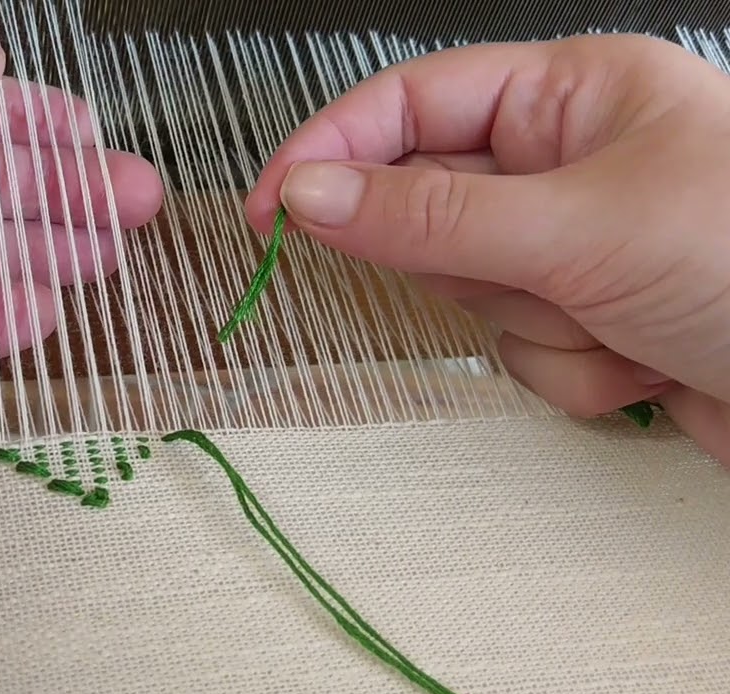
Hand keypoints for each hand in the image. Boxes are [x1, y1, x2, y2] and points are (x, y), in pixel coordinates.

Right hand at [246, 34, 729, 465]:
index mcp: (573, 95)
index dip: (332, 152)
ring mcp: (579, 248)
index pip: (412, 103)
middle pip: (432, 207)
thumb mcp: (579, 227)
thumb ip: (429, 215)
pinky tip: (648, 364)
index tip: (270, 209)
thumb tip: (308, 197)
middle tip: (521, 274)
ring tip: (621, 319)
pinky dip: (576, 373)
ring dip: (539, 327)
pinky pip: (524, 351)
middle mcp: (569, 164)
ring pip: (474, 294)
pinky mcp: (594, 321)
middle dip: (468, 262)